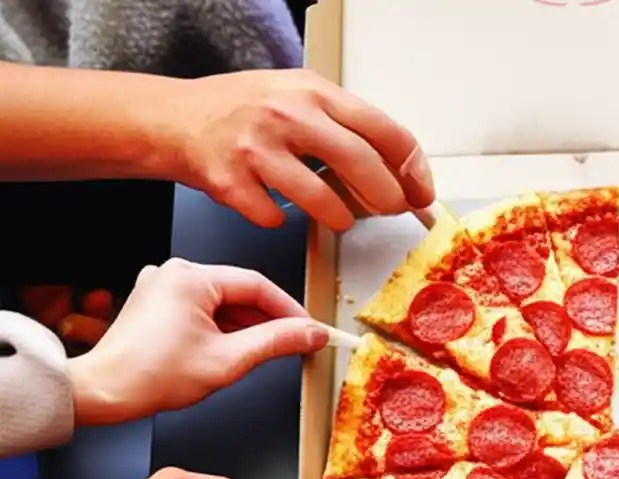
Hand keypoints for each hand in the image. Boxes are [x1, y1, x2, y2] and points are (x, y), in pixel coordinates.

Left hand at [68, 258, 327, 425]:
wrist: (104, 392)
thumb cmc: (150, 375)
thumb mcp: (228, 361)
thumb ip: (276, 342)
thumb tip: (310, 333)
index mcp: (190, 277)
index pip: (258, 285)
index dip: (290, 310)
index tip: (311, 329)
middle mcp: (175, 274)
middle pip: (241, 293)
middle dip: (269, 321)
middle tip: (297, 343)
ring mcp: (164, 287)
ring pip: (224, 303)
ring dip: (247, 327)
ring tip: (265, 353)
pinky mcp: (158, 303)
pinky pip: (204, 309)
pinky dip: (224, 328)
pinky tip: (235, 349)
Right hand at [160, 68, 432, 230]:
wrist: (170, 118)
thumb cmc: (240, 110)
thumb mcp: (297, 96)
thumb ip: (342, 123)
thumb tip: (397, 167)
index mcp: (313, 92)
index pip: (383, 129)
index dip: (411, 167)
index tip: (420, 190)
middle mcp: (287, 115)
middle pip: (361, 164)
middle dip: (387, 197)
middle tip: (392, 211)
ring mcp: (257, 148)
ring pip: (323, 200)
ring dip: (341, 218)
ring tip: (340, 218)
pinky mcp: (230, 181)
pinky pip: (275, 218)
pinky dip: (282, 220)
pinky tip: (277, 208)